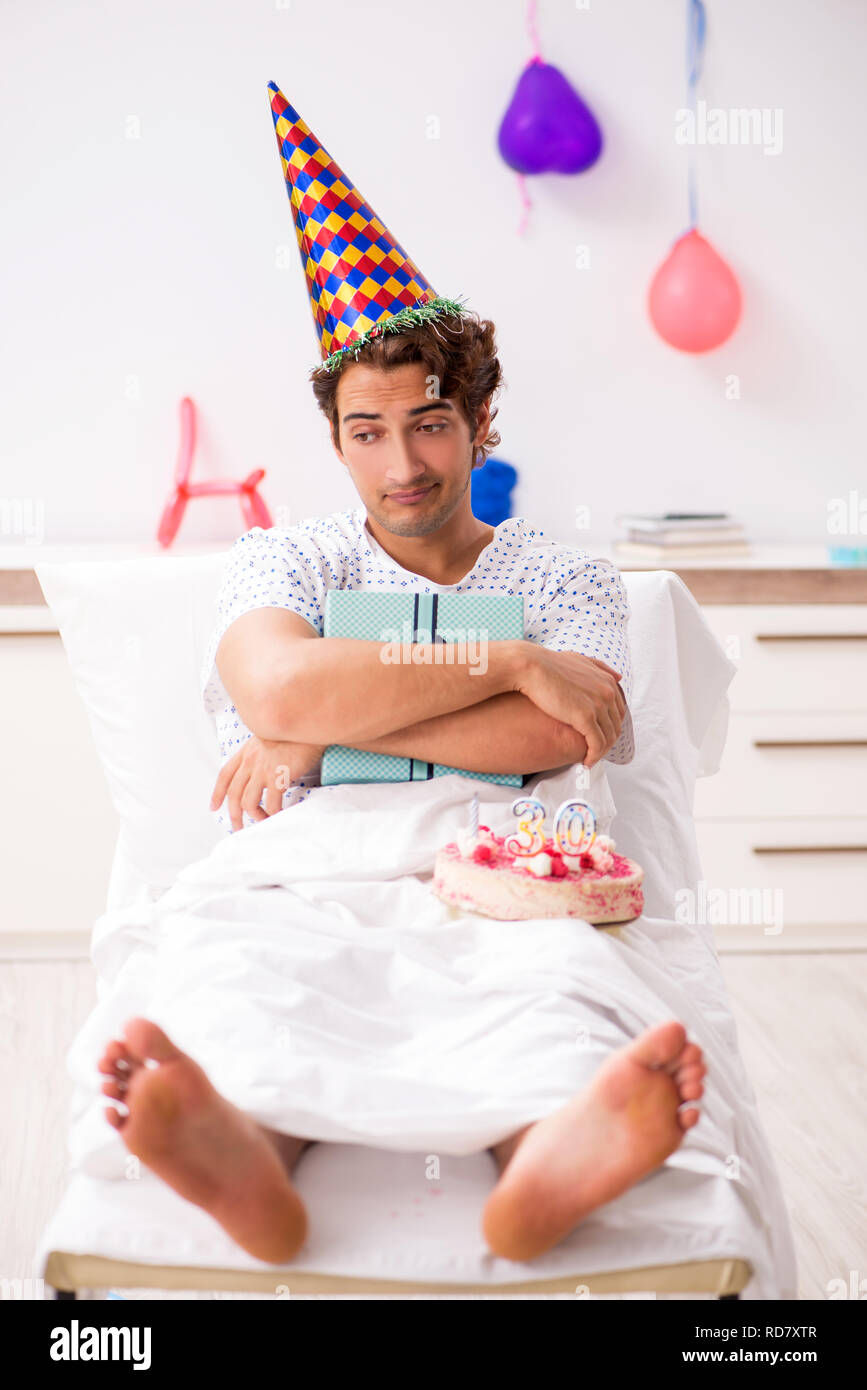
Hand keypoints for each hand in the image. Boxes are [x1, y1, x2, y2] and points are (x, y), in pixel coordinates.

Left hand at [210, 735, 324, 830]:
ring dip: (254, 816)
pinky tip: (278, 815)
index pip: (225, 775)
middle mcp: (251, 762)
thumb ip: (261, 752)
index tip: (214, 806)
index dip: (217, 793)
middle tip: (237, 827)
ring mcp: (263, 770)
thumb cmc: (294, 732)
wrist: (307, 724)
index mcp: (246, 752)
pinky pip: (272, 804)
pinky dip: (273, 814)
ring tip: (263, 820)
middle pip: (234, 793)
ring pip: (247, 802)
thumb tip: (264, 766)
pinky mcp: (278, 778)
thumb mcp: (269, 737)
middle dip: (233, 814)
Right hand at [513, 645, 625, 768]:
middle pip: (615, 726)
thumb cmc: (549, 665)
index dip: (610, 726)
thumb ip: (600, 668)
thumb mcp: (580, 660)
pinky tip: (586, 762)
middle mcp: (607, 692)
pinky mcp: (585, 717)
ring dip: (600, 751)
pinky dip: (594, 756)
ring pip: (608, 737)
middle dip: (607, 741)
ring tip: (590, 758)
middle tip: (594, 750)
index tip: (600, 735)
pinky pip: (597, 744)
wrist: (530, 667)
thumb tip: (618, 678)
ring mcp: (598, 705)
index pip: (619, 711)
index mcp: (606, 681)